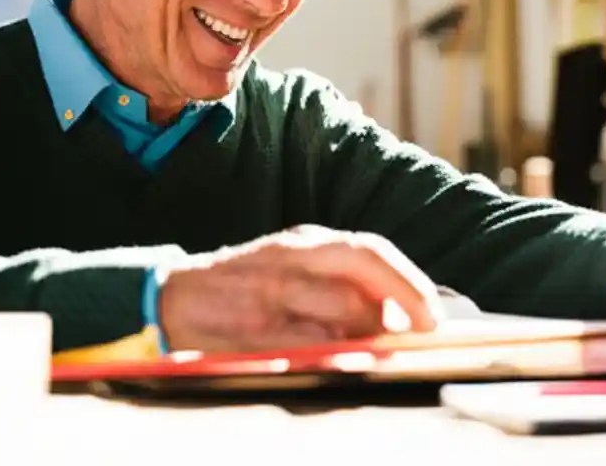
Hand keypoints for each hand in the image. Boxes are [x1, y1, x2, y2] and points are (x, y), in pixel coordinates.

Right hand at [158, 225, 442, 352]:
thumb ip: (340, 283)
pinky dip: (332, 354)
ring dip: (370, 332)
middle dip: (402, 299)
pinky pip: (303, 343)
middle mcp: (290, 257)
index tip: (432, 312)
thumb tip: (401, 315)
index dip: (408, 280)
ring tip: (381, 350)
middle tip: (423, 330)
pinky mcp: (250, 328)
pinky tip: (345, 364)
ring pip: (338, 308)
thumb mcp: (292, 269)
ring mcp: (269, 291)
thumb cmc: (246, 286)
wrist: (172, 298)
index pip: (369, 249)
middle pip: (360, 269)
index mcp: (304, 242)